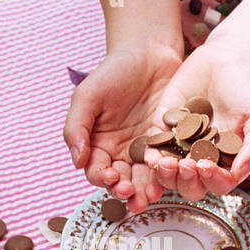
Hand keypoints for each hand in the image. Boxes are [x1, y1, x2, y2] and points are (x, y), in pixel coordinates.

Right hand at [63, 42, 182, 212]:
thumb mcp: (87, 96)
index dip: (102, 179)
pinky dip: (170, 173)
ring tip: (151, 197)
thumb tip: (76, 161)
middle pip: (121, 181)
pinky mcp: (170, 144)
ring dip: (147, 191)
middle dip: (126, 191)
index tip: (111, 177)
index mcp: (98, 145)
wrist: (149, 52)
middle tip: (132, 194)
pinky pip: (169, 163)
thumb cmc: (113, 71)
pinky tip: (173, 177)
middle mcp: (121, 152)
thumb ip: (76, 128)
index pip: (97, 171)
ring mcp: (147, 150)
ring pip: (145, 178)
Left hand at [147, 36, 249, 201]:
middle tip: (184, 165)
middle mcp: (203, 159)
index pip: (219, 183)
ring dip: (165, 174)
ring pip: (169, 173)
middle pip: (190, 185)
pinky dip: (151, 154)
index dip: (212, 180)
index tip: (207, 166)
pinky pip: (154, 148)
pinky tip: (150, 153)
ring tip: (163, 163)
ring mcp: (182, 146)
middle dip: (186, 180)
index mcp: (227, 162)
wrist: (230, 60)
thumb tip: (240, 172)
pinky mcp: (164, 129)